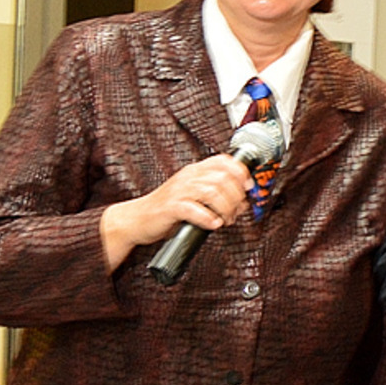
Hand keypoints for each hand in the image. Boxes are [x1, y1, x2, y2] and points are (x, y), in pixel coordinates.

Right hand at [99, 153, 251, 269]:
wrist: (137, 219)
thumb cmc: (168, 209)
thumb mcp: (194, 196)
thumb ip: (216, 194)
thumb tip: (242, 202)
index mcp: (194, 171)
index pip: (223, 161)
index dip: (240, 172)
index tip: (248, 187)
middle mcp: (187, 177)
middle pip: (222, 179)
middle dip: (236, 197)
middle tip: (236, 212)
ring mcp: (178, 191)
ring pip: (212, 192)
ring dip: (225, 209)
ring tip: (225, 220)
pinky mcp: (170, 207)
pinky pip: (194, 209)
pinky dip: (208, 218)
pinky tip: (213, 224)